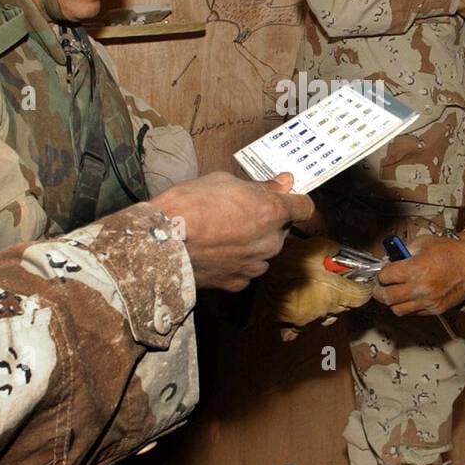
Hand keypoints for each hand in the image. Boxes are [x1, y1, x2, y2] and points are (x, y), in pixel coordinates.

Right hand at [152, 171, 313, 291]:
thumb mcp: (224, 181)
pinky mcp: (238, 283)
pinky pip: (246, 269)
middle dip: (267, 221)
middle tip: (238, 213)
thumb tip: (285, 182)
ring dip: (253, 243)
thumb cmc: (188, 206)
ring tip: (222, 234)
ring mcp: (255, 265)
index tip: (286, 198)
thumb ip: (260, 186)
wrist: (160, 244)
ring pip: (264, 251)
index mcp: (271, 212)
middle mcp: (270, 241)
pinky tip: (216, 252)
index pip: (304, 207)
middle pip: (281, 229)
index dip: (295, 201)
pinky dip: (237, 262)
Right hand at [252, 236, 372, 338]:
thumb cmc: (284, 259)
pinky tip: (298, 306)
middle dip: (344, 294)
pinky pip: (299, 328)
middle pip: (344, 307)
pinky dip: (302, 319)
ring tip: (314, 289)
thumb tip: (347, 257)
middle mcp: (322, 310)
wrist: (253, 277)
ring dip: (324, 306)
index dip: (364, 287)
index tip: (362, 281)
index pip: (361, 297)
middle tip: (335, 279)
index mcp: (332, 292)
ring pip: (324, 316)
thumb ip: (335, 253)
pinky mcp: (288, 325)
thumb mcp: (314, 246)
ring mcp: (305, 320)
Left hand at [372, 236, 464, 316]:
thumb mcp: (425, 242)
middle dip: (379, 292)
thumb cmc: (452, 252)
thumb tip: (392, 259)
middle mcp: (420, 287)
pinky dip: (408, 307)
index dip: (381, 274)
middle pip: (387, 298)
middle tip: (379, 288)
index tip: (383, 272)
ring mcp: (428, 301)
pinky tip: (410, 297)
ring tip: (393, 295)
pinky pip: (414, 313)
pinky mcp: (436, 309)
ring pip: (398, 310)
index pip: (385, 277)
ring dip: (392, 303)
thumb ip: (406, 250)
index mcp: (415, 269)